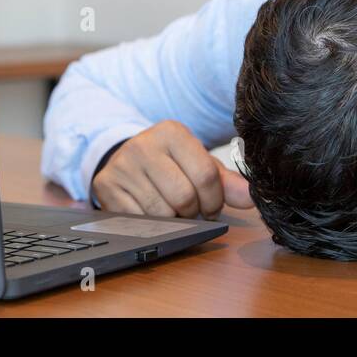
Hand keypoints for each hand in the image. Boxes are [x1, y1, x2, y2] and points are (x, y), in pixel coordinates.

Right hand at [91, 121, 253, 217]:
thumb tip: (251, 197)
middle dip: (193, 212)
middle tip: (189, 209)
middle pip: (184, 197)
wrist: (125, 158)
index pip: (206, 175)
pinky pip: (137, 220)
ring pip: (161, 212)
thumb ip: (227, 181)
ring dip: (172, 220)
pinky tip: (150, 212)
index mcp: (172, 132)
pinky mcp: (106, 186)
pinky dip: (149, 225)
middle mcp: (144, 144)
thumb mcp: (198, 163)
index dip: (214, 200)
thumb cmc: (170, 163)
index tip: (211, 205)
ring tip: (170, 208)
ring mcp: (122, 165)